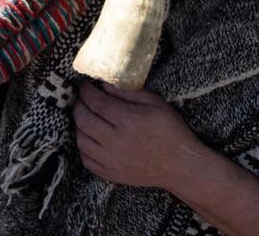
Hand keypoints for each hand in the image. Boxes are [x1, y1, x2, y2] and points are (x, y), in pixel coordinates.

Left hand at [73, 81, 199, 188]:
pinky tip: (90, 138)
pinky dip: (83, 146)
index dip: (86, 91)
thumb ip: (128, 92)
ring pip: (81, 139)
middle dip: (78, 105)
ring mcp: (111, 160)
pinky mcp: (110, 174)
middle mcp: (115, 141)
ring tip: (85, 116)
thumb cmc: (171, 131)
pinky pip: (86, 159)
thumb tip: (105, 85)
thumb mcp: (155, 103)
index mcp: (128, 120)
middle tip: (81, 98)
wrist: (180, 166)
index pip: (96, 102)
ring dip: (78, 125)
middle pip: (83, 119)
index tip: (85, 85)